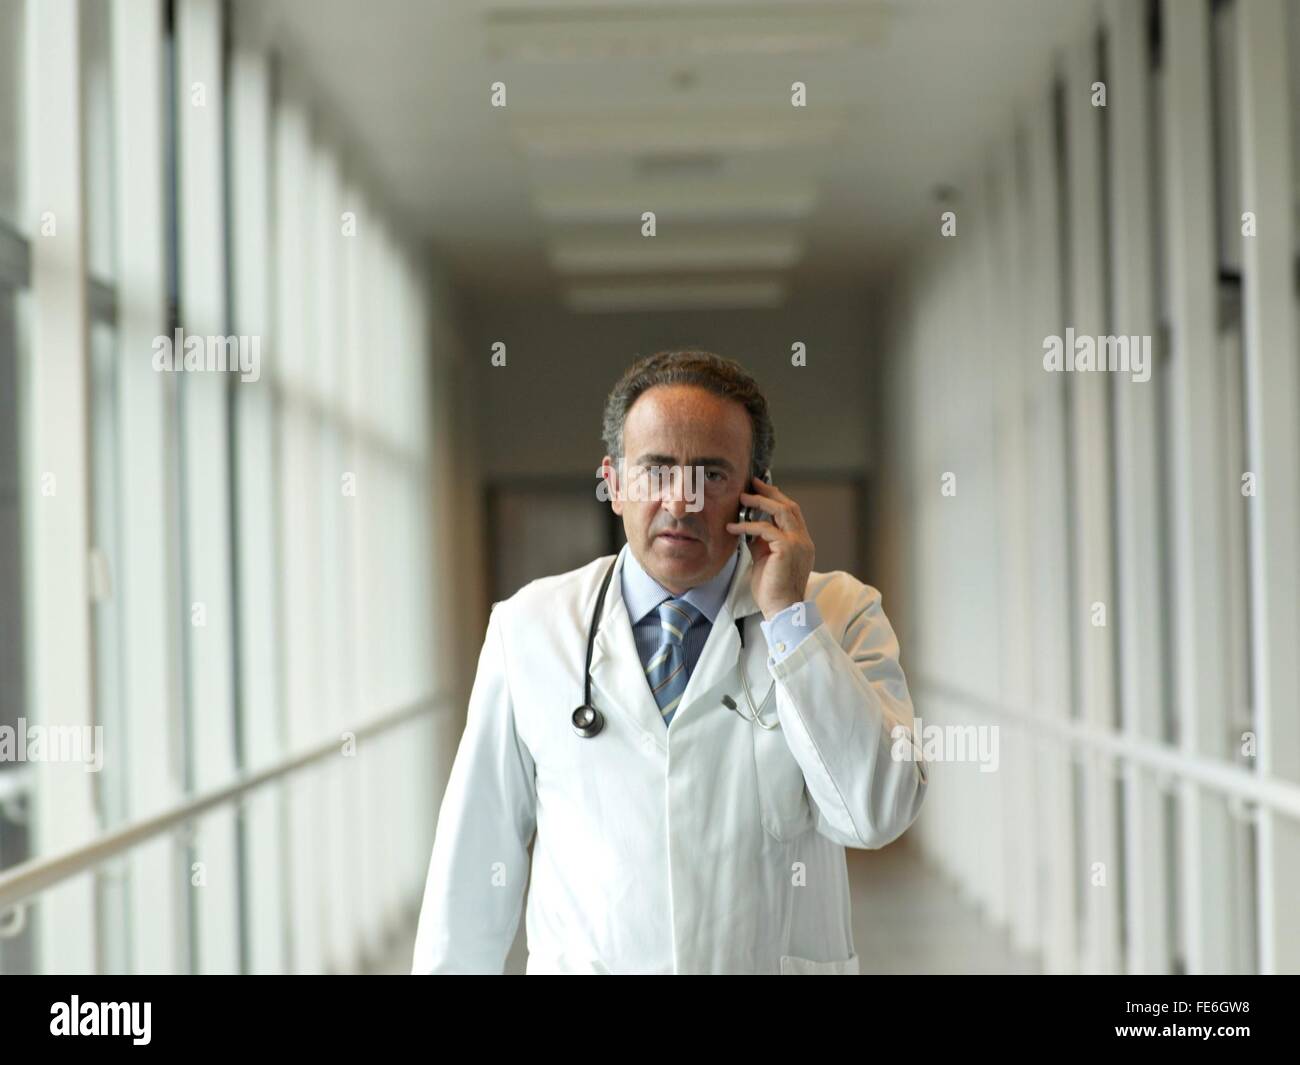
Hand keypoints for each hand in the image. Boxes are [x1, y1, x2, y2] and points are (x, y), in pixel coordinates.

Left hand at [725, 475, 814, 619]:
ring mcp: (798, 543)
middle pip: (789, 506)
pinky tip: (733, 528)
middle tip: (751, 484)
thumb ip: (762, 543)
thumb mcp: (766, 559)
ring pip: (781, 512)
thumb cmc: (772, 589)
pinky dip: (747, 526)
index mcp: (801, 543)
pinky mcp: (787, 549)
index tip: (759, 489)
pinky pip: (765, 529)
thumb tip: (750, 529)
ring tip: (741, 499)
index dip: (776, 498)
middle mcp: (803, 540)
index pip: (791, 513)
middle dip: (769, 493)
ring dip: (759, 502)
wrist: (781, 609)